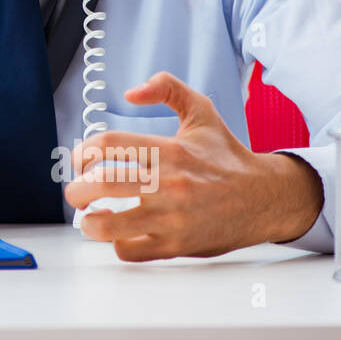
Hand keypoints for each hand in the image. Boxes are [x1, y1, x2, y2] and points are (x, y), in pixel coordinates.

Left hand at [64, 71, 323, 260]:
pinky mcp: (176, 246)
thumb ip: (167, 88)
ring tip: (89, 217)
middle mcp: (168, 185)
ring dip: (89, 222)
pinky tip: (120, 233)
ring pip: (110, 225)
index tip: (78, 159)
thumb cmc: (227, 157)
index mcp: (169, 151)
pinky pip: (130, 251)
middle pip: (102, 185)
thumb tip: (130, 91)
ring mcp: (172, 218)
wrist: (265, 198)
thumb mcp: (201, 112)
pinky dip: (117, 244)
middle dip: (76, 190)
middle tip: (75, 192)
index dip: (83, 150)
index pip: (109, 144)